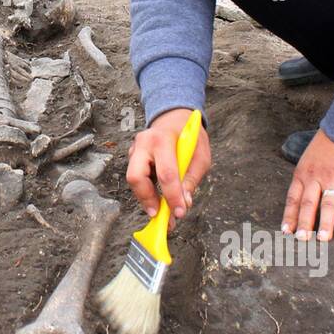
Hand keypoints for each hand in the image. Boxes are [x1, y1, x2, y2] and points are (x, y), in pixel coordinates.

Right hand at [126, 107, 210, 222]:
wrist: (175, 117)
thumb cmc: (189, 135)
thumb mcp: (200, 155)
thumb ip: (192, 178)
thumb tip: (184, 202)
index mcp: (163, 139)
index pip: (166, 173)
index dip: (172, 196)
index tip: (179, 212)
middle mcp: (144, 143)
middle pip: (136, 177)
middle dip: (147, 199)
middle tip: (159, 215)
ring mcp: (135, 149)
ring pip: (133, 180)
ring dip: (146, 198)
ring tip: (161, 211)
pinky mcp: (132, 157)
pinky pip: (136, 178)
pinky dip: (146, 191)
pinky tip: (157, 198)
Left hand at [281, 129, 333, 241]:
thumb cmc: (328, 143)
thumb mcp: (309, 157)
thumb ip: (306, 176)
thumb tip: (303, 194)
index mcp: (302, 173)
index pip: (292, 198)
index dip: (289, 216)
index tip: (285, 231)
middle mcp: (316, 178)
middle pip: (307, 204)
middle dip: (303, 223)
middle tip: (300, 241)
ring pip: (327, 205)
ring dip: (325, 224)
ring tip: (322, 240)